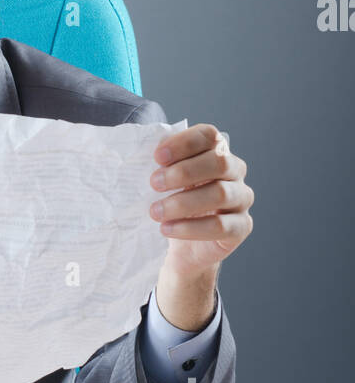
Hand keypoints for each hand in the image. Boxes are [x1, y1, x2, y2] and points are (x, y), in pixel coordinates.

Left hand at [149, 123, 253, 276]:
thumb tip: (140, 156)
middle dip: (183, 172)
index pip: (209, 136)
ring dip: (183, 202)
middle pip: (219, 162)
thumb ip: (160, 166)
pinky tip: (167, 229)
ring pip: (220, 194)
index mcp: (216, 151)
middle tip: (154, 184)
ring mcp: (242, 198)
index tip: (157, 157)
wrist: (183, 247)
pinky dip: (191, 228)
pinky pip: (221, 225)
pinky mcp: (241, 226)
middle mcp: (235, 171)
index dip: (184, 143)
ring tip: (156, 212)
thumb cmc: (172, 205)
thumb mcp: (164, 182)